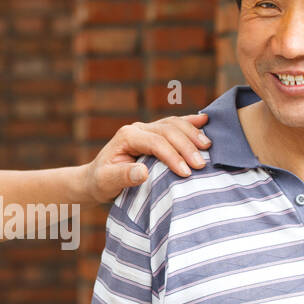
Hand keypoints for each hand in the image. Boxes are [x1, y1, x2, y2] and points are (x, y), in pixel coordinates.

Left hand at [81, 112, 209, 203]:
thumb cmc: (101, 182)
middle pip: (168, 131)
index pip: (156, 142)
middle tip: (201, 165)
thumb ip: (124, 176)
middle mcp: (138, 128)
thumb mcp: (106, 182)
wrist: (95, 179)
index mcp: (127, 136)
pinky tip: (205, 121)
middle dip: (187, 146)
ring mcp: (147, 128)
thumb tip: (143, 172)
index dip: (173, 156)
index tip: (186, 173)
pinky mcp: (154, 133)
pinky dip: (190, 123)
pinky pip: (175, 124)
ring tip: (208, 147)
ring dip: (193, 134)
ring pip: (174, 124)